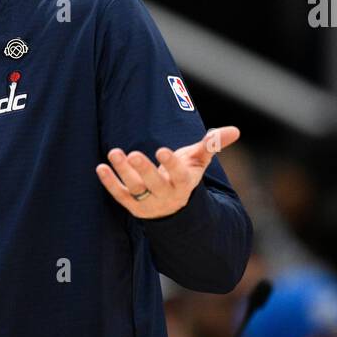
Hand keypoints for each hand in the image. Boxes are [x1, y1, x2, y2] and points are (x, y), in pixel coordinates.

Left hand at [96, 126, 240, 218]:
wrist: (172, 206)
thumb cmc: (185, 174)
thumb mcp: (198, 161)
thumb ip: (212, 145)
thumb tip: (235, 130)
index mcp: (184, 184)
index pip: (179, 176)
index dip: (171, 164)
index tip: (162, 150)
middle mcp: (166, 196)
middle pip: (154, 184)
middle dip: (144, 169)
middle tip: (133, 153)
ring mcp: (148, 202)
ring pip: (135, 189)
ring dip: (123, 172)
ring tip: (114, 153)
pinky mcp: (131, 205)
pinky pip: (119, 195)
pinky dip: (109, 183)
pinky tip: (100, 167)